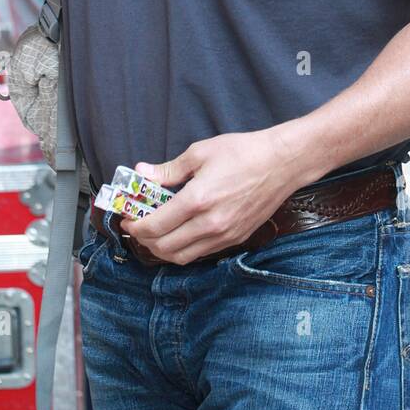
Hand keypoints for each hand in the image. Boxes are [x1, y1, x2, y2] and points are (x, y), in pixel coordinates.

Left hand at [121, 129, 302, 263]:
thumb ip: (168, 169)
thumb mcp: (200, 152)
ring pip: (182, 257)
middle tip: (137, 226)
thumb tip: (142, 173)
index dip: (135, 225)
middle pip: (164, 247)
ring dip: (162, 249)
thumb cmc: (243, 152)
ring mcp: (224, 235)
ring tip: (155, 233)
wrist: (282, 163)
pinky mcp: (236, 238)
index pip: (155, 226)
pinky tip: (179, 234)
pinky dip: (184, 249)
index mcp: (197, 200)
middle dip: (144, 240)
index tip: (127, 217)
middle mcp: (210, 224)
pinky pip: (201, 253)